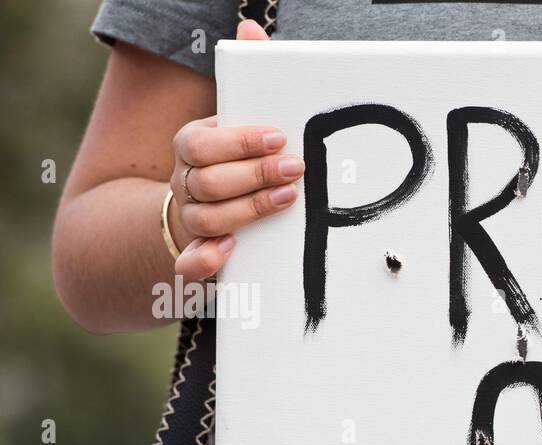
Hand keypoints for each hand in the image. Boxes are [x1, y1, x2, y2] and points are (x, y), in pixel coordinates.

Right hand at [168, 20, 296, 280]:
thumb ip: (246, 74)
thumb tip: (249, 27)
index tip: (279, 137)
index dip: (241, 141)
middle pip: (209, 181)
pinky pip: (190, 261)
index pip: (205, 142)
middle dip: (254, 175)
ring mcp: (191, 218)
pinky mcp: (200, 251)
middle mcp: (187, 182)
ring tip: (287, 200)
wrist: (201, 207)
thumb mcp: (237, 117)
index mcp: (193, 146)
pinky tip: (228, 252)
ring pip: (207, 217)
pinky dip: (204, 258)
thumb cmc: (232, 157)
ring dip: (247, 210)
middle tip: (295, 168)